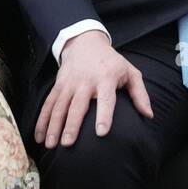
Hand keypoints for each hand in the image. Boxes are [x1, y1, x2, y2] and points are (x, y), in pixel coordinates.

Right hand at [36, 31, 152, 148]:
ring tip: (50, 145)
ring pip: (59, 106)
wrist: (85, 43)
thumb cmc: (112, 62)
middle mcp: (86, 81)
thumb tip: (149, 115)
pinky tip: (38, 136)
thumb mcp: (130, 72)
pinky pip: (48, 104)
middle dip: (72, 125)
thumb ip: (140, 94)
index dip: (104, 115)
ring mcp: (69, 83)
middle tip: (68, 144)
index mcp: (106, 78)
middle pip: (78, 106)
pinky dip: (42, 120)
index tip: (101, 132)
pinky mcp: (58, 85)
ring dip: (53, 126)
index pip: (106, 99)